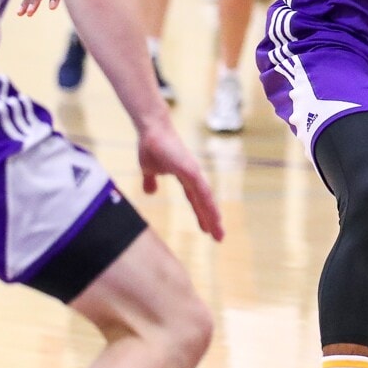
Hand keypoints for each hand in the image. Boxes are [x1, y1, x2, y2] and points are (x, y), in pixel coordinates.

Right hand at [139, 121, 224, 240]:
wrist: (151, 130)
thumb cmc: (151, 146)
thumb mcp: (148, 169)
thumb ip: (151, 181)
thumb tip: (150, 193)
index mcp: (186, 178)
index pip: (196, 200)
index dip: (202, 215)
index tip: (207, 230)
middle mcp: (193, 176)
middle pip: (205, 202)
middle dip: (212, 220)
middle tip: (219, 238)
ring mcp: (193, 172)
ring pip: (206, 198)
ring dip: (212, 214)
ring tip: (218, 230)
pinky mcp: (189, 168)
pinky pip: (200, 189)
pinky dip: (207, 202)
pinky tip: (212, 213)